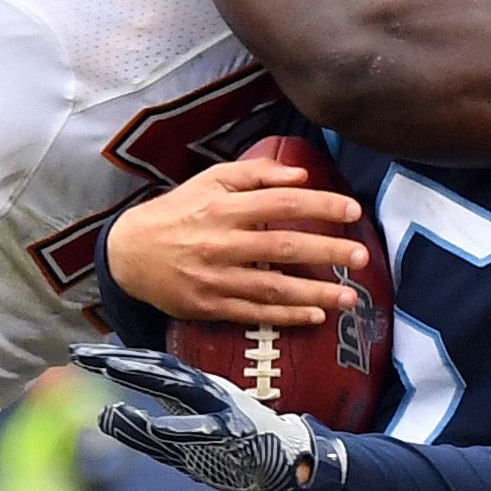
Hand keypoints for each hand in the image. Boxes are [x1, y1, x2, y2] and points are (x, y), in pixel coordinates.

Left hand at [71, 343, 346, 490]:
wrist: (286, 462)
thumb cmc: (231, 446)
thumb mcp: (179, 435)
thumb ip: (139, 430)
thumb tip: (98, 416)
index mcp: (191, 389)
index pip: (146, 366)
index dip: (113, 357)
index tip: (78, 352)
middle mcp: (202, 391)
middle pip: (153, 368)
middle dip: (116, 359)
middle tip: (79, 352)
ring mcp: (216, 408)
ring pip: (175, 386)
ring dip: (144, 376)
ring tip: (111, 367)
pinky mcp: (231, 432)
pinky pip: (201, 430)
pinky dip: (178, 428)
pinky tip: (155, 426)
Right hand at [104, 156, 370, 324]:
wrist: (128, 254)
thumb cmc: (175, 213)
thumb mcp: (208, 181)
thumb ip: (254, 174)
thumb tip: (300, 176)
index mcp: (222, 208)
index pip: (281, 204)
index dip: (320, 206)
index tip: (353, 211)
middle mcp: (221, 244)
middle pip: (283, 246)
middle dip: (327, 251)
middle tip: (362, 256)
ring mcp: (216, 279)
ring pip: (273, 287)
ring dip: (315, 292)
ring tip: (350, 297)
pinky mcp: (210, 306)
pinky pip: (254, 313)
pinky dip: (286, 316)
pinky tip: (315, 316)